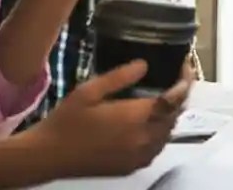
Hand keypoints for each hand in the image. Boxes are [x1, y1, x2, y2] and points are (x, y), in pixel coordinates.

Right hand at [25, 60, 191, 177]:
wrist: (48, 156)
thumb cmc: (67, 120)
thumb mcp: (89, 90)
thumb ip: (120, 77)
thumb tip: (145, 64)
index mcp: (136, 117)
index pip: (174, 98)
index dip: (185, 80)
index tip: (184, 65)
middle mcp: (144, 138)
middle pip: (175, 116)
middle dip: (179, 97)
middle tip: (173, 79)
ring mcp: (139, 156)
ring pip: (168, 134)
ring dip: (171, 116)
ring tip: (164, 99)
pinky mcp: (132, 167)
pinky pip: (156, 148)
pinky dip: (160, 134)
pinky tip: (150, 124)